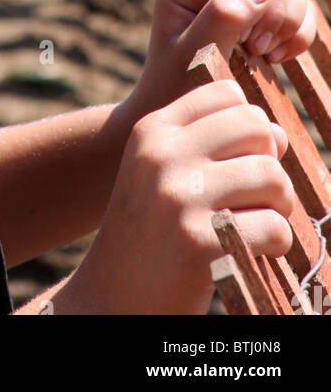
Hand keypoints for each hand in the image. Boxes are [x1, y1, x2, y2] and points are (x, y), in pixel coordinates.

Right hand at [63, 80, 293, 314]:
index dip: (249, 127)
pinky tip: (253, 252)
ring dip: (278, 206)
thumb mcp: (164, 175)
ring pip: (272, 177)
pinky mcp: (199, 243)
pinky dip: (276, 243)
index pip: (227, 95)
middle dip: (269, 164)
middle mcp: (162, 155)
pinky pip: (274, 227)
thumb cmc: (149, 232)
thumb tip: (280, 134)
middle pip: (257, 129)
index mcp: (152, 131)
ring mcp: (179, 197)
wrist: (113, 296)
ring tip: (257, 224)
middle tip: (255, 197)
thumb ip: (217, 146)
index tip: (239, 160)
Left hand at [129, 0, 316, 121]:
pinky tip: (275, 57)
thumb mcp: (192, 56)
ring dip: (291, 19)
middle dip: (279, 8)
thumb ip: (222, 17)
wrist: (183, 113)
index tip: (248, 40)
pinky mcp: (262, 11)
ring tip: (266, 53)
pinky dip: (299, 32)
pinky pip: (302, 4)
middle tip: (258, 48)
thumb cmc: (178, 86)